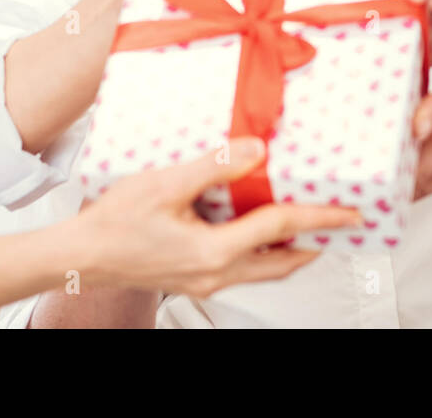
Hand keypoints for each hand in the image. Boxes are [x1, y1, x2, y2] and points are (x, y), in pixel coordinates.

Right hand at [78, 138, 361, 297]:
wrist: (80, 256)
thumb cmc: (114, 221)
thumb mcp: (165, 183)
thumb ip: (215, 166)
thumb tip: (258, 151)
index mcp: (214, 252)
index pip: (281, 231)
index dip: (319, 216)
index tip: (351, 212)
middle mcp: (215, 273)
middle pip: (282, 265)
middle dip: (315, 245)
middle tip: (340, 225)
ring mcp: (204, 280)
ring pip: (263, 272)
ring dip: (289, 252)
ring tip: (307, 227)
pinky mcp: (192, 277)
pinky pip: (241, 268)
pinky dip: (260, 252)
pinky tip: (256, 230)